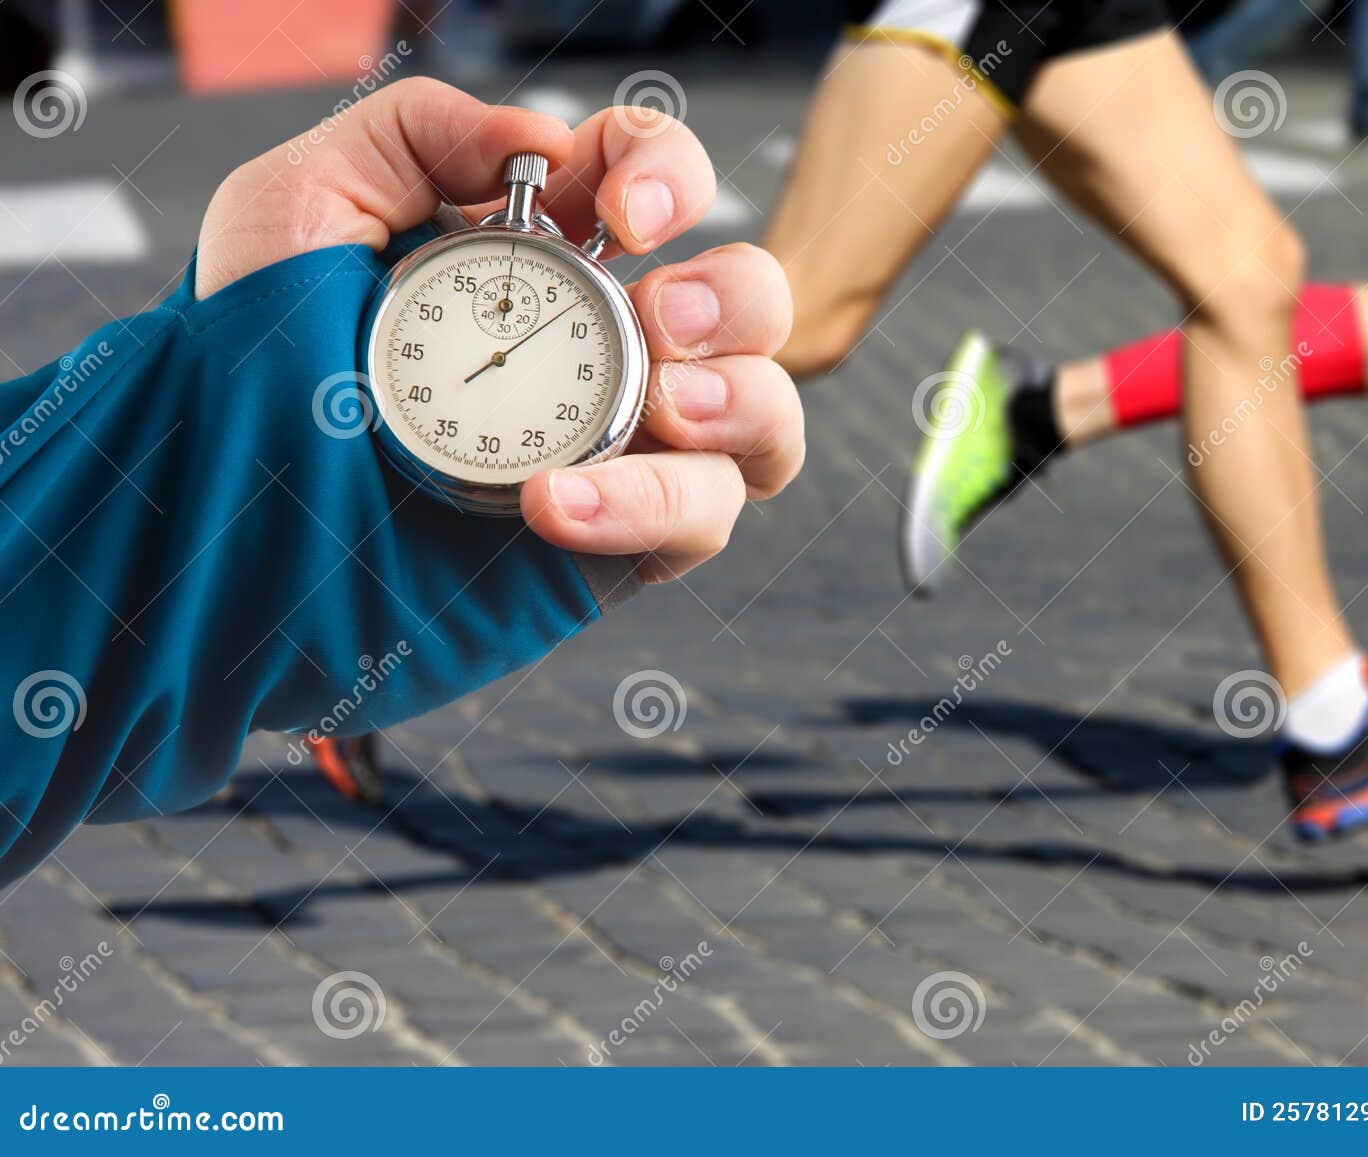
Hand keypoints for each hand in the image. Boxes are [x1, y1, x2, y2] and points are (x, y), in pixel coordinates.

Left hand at [198, 77, 801, 582]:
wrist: (228, 529)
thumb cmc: (250, 373)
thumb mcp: (302, 207)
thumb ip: (415, 132)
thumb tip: (538, 144)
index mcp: (545, 263)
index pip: (655, 186)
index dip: (668, 176)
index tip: (619, 215)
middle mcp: (603, 352)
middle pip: (747, 301)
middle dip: (730, 296)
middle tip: (660, 317)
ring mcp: (623, 450)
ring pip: (763, 417)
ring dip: (740, 400)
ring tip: (665, 409)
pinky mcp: (620, 545)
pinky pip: (701, 519)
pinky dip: (651, 504)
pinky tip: (553, 503)